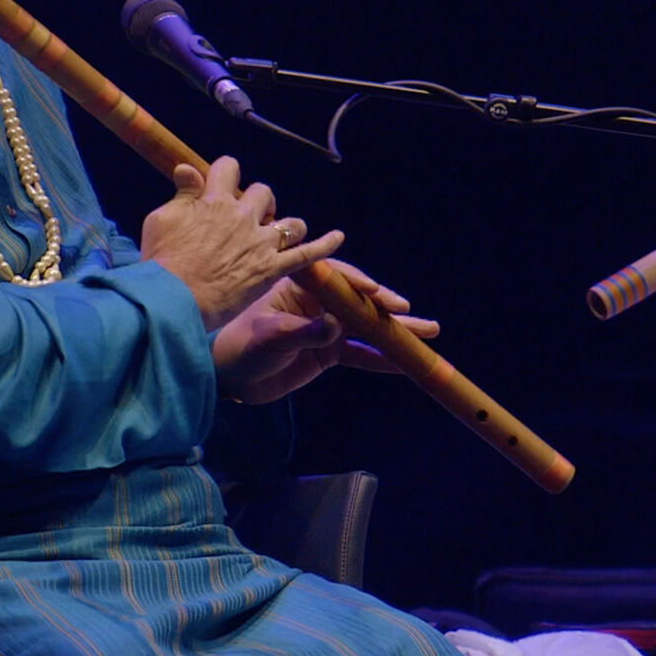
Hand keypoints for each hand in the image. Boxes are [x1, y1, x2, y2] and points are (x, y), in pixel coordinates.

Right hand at [140, 156, 343, 329]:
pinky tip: (338, 237)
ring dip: (286, 225)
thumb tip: (186, 169)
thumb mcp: (161, 220)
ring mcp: (261, 243)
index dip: (226, 173)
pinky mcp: (272, 269)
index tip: (221, 184)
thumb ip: (181, 195)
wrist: (174, 300)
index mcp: (215, 201)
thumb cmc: (162, 262)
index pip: (228, 168)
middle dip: (259, 202)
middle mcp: (243, 216)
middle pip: (264, 193)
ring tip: (277, 235)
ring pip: (290, 222)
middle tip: (248, 219)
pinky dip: (325, 244)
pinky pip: (308, 254)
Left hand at [212, 258, 440, 404]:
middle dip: (388, 308)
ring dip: (395, 332)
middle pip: (359, 302)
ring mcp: (326, 328)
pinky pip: (360, 354)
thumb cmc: (238, 345)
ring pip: (366, 328)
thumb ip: (304, 331)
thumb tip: (334, 326)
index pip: (336, 279)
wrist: (226, 376)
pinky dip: (381, 359)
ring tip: (429, 333)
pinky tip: (405, 364)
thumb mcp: (270, 336)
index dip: (358, 285)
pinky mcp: (328, 352)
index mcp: (301, 286)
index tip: (377, 294)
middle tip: (413, 314)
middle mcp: (319, 303)